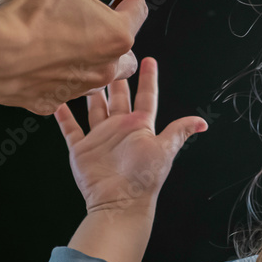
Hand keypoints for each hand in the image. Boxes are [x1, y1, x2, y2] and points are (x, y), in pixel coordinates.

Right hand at [0, 0, 146, 114]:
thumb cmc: (27, 17)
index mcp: (117, 34)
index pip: (138, 8)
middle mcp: (105, 66)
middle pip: (125, 47)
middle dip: (113, 28)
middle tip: (93, 12)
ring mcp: (79, 87)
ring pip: (97, 71)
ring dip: (88, 54)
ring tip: (66, 34)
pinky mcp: (51, 99)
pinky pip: (63, 86)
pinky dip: (57, 71)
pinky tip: (40, 55)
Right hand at [54, 57, 207, 216]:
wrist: (119, 201)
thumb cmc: (144, 177)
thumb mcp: (165, 149)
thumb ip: (179, 131)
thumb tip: (203, 123)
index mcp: (141, 127)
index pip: (146, 97)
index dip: (148, 79)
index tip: (149, 60)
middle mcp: (121, 129)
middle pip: (119, 99)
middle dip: (117, 80)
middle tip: (113, 60)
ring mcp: (101, 138)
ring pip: (95, 109)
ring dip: (92, 93)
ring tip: (87, 75)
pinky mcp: (82, 149)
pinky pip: (70, 129)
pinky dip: (63, 116)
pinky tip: (58, 102)